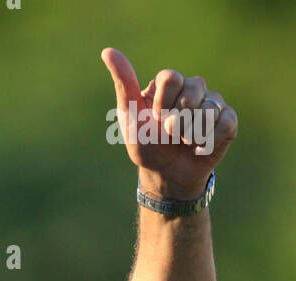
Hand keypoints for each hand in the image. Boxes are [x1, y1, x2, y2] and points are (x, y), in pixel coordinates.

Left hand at [102, 47, 237, 200]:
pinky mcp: (227, 121)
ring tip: (185, 143)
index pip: (171, 78)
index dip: (163, 103)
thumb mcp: (130, 116)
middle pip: (193, 89)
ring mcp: (212, 103)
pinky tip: (199, 149)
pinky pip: (226, 123)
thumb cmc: (147, 145)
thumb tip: (106, 51)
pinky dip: (210, 141)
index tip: (156, 118)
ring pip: (210, 108)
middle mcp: (193, 88)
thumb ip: (123, 83)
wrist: (166, 175)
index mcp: (170, 84)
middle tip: (170, 135)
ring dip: (192, 134)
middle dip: (177, 121)